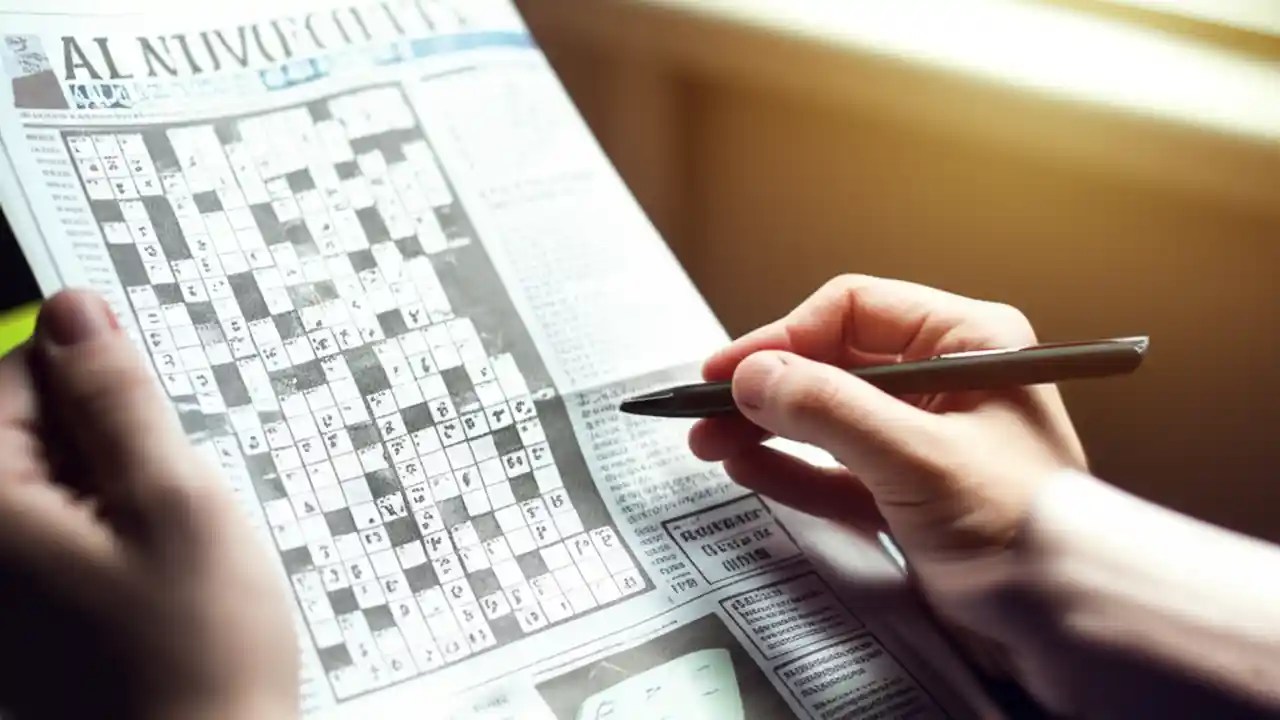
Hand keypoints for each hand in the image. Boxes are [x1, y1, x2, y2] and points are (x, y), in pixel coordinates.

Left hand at [0, 291, 297, 719]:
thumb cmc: (200, 644)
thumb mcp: (174, 498)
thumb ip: (119, 400)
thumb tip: (78, 311)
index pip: (17, 371)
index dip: (96, 368)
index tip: (151, 398)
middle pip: (42, 417)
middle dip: (118, 424)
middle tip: (173, 479)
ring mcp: (23, 560)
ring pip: (74, 459)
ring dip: (132, 465)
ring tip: (178, 523)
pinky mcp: (53, 580)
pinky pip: (86, 504)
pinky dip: (131, 504)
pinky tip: (170, 549)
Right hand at [688, 275, 1086, 668]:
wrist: (1071, 621)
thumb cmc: (1027, 528)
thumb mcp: (918, 456)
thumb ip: (829, 410)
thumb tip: (753, 375)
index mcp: (966, 343)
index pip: (854, 311)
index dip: (784, 335)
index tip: (730, 370)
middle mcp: (945, 380)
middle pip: (833, 363)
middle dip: (767, 386)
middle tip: (706, 411)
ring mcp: (924, 437)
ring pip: (828, 417)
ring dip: (768, 427)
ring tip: (710, 442)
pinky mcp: (909, 491)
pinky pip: (836, 467)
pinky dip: (792, 467)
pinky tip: (748, 466)